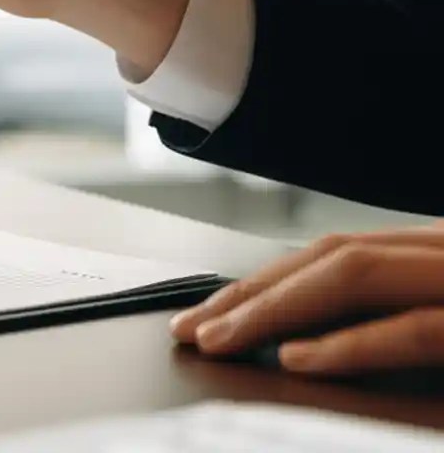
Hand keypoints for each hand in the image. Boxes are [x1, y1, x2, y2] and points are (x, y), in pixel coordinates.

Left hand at [169, 225, 443, 374]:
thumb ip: (394, 316)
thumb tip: (305, 342)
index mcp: (438, 251)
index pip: (336, 254)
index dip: (265, 282)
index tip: (209, 312)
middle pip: (329, 258)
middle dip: (250, 292)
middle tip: (188, 328)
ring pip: (353, 276)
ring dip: (273, 308)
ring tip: (217, 340)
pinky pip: (413, 330)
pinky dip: (349, 343)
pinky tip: (294, 357)